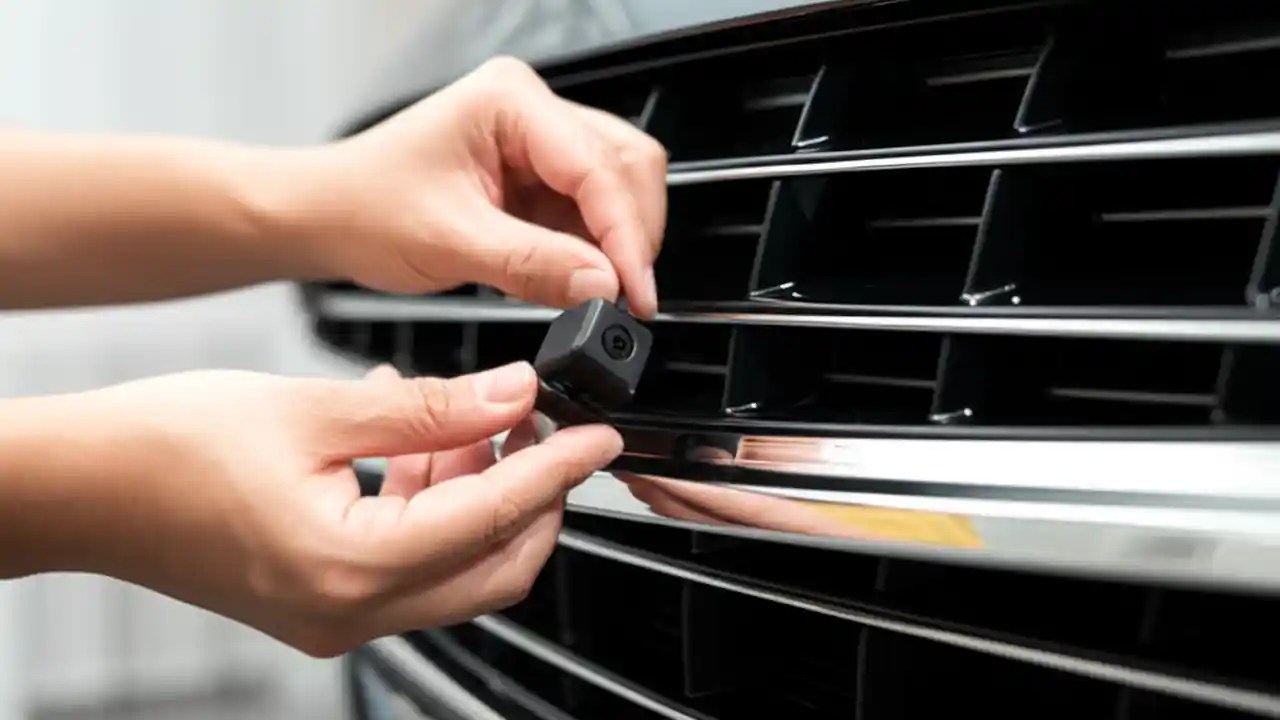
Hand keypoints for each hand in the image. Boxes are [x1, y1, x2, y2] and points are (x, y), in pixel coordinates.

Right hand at [1, 362, 620, 656]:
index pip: (494, 518)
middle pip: (492, 566)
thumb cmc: (165, 447)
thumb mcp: (316, 407)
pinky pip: (408, 562)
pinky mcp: (320, 602)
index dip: (557, 470)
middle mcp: (350, 611)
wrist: (79, 488)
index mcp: (351, 567)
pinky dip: (430, 506)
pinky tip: (420, 441)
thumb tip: (511, 393)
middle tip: (544, 425)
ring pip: (454, 566)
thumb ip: (429, 408)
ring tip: (475, 418)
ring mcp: (335, 615)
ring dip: (480, 494)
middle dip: (533, 495)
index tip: (600, 436)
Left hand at [280, 56, 667, 317]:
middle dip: (631, 235)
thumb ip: (535, 263)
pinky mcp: (538, 180)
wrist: (326, 217)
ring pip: (617, 190)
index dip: (625, 234)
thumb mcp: (451, 242)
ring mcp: (538, 144)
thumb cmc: (365, 207)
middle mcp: (531, 112)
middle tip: (625, 297)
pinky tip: (570, 280)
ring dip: (614, 246)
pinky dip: (592, 252)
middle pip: (625, 165)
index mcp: (509, 101)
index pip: (597, 166)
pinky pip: (590, 215)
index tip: (633, 291)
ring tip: (592, 293)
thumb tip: (603, 286)